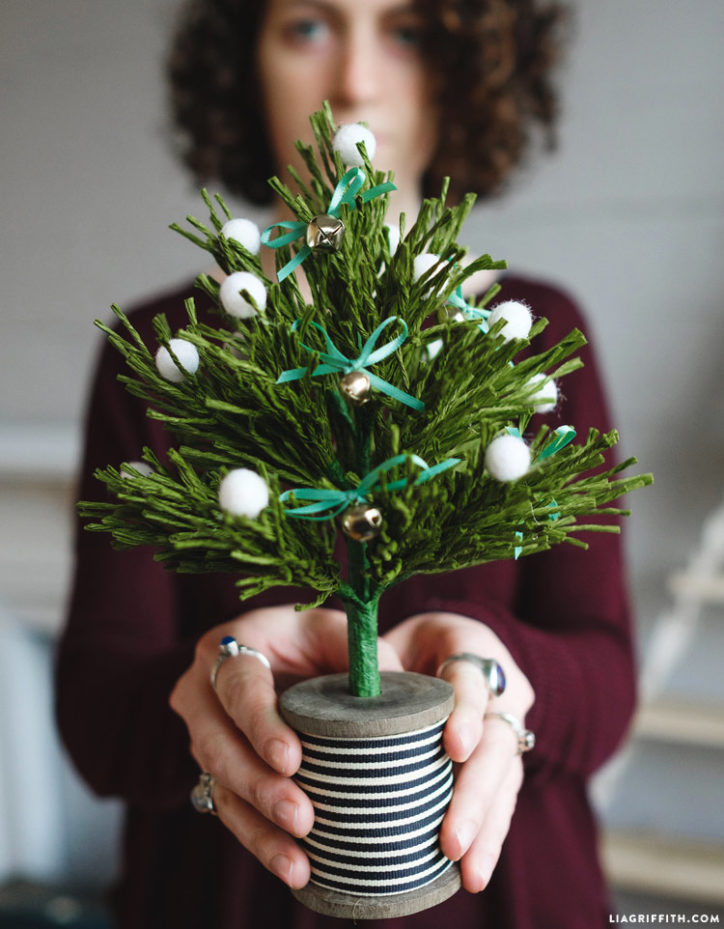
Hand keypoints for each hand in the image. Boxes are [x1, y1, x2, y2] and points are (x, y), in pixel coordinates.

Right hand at [169, 605, 402, 887]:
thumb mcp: (336, 632)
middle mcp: (202, 691)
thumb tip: (398, 694)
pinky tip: (293, 865)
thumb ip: (363, 654)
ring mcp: (202, 735)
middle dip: (259, 785)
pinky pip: (228, 810)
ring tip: (298, 859)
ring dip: (259, 825)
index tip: (291, 760)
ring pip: (220, 784)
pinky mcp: (215, 771)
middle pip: (217, 743)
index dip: (260, 723)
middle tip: (302, 817)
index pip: (238, 685)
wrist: (285, 660)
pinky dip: (260, 840)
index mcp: (230, 646)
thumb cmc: (313, 641)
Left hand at [383, 612, 533, 892]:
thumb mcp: (389, 636)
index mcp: (472, 648)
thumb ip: (376, 660)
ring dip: (486, 829)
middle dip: (475, 795)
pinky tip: (472, 874)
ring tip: (469, 873)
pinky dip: (487, 838)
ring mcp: (506, 729)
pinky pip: (500, 802)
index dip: (466, 714)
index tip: (453, 749)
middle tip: (451, 840)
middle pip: (497, 744)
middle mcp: (501, 691)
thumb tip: (361, 694)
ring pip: (505, 780)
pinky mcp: (502, 764)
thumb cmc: (404, 643)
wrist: (440, 646)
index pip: (474, 682)